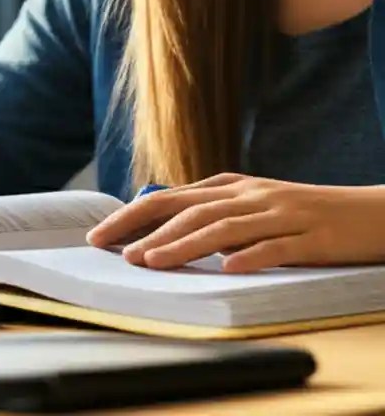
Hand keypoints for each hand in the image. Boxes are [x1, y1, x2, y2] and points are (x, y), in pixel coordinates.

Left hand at [86, 173, 384, 272]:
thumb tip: (159, 226)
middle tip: (117, 253)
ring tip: (153, 261)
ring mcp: (281, 215)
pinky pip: (278, 247)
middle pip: (189, 210)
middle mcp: (250, 196)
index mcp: (231, 187)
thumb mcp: (251, 205)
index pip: (169, 199)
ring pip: (225, 228)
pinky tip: (229, 268)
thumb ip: (211, 212)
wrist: (373, 213)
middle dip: (148, 231)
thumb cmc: (304, 213)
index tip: (99, 236)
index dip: (131, 216)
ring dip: (185, 244)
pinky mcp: (312, 238)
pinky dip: (252, 255)